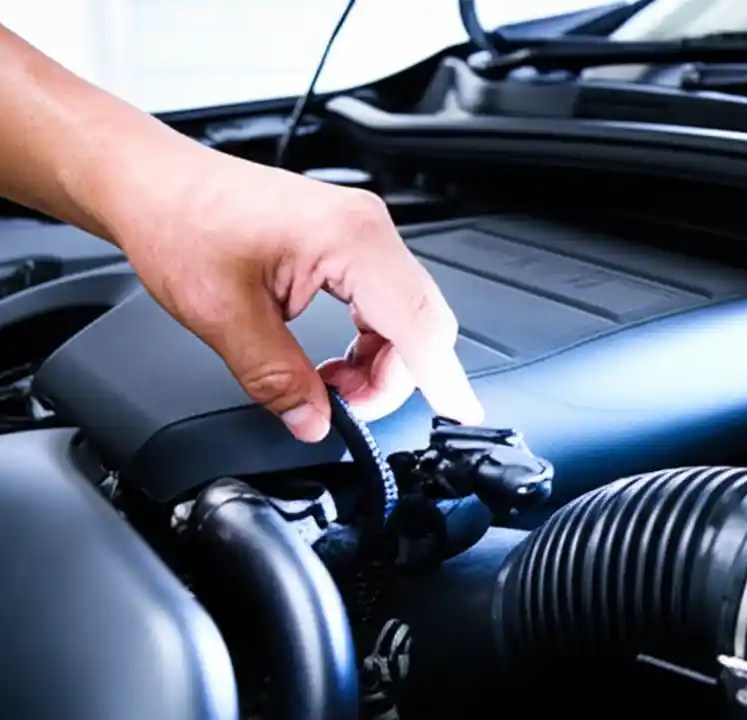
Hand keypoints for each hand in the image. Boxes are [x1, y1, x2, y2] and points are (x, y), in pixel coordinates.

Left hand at [111, 149, 482, 441]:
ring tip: (325, 385)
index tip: (461, 413)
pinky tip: (332, 361)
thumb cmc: (181, 221)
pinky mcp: (350, 243)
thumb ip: (276, 378)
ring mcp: (362, 233)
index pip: (416, 322)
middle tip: (342, 408)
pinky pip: (384, 303)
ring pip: (406, 318)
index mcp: (350, 238)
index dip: (442, 376)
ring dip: (378, 364)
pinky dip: (368, 342)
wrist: (154, 183)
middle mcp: (367, 229)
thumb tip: (312, 421)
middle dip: (392, 379)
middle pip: (421, 323)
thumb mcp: (223, 316)